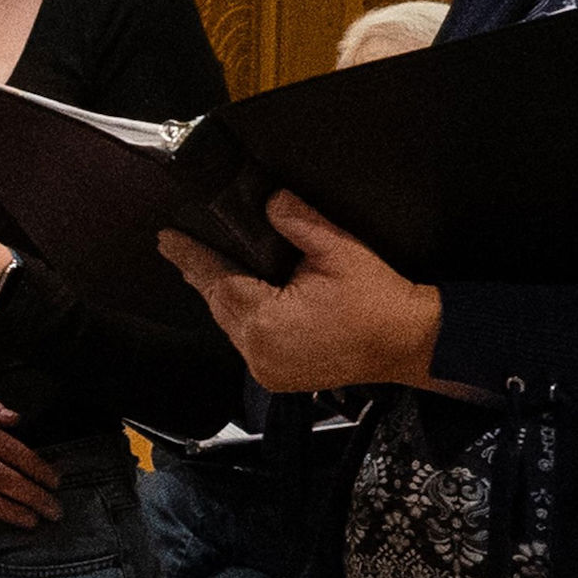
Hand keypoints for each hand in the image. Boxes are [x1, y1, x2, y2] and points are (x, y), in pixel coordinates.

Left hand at [160, 192, 449, 394]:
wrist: (410, 342)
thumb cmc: (378, 299)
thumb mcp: (337, 250)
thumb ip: (298, 223)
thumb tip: (270, 199)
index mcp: (265, 321)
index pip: (216, 281)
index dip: (191, 258)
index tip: (167, 240)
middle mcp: (258, 352)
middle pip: (220, 306)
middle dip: (202, 276)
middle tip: (180, 249)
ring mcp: (267, 370)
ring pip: (232, 327)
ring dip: (223, 299)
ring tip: (205, 270)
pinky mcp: (279, 378)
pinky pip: (248, 343)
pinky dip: (242, 321)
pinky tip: (241, 302)